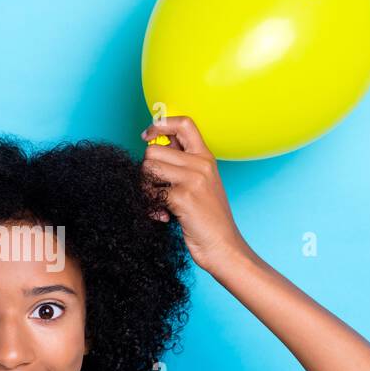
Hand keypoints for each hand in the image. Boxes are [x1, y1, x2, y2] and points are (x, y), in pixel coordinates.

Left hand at [140, 116, 246, 268]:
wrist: (223, 247)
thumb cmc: (208, 219)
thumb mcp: (200, 184)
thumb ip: (182, 164)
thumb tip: (154, 145)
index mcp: (206, 157)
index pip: (184, 123)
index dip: (161, 125)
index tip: (148, 136)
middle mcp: (201, 164)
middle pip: (153, 150)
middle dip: (147, 171)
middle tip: (157, 189)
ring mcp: (194, 180)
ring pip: (148, 168)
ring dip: (146, 188)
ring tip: (160, 202)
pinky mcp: (184, 197)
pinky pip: (151, 192)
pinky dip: (150, 206)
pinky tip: (163, 217)